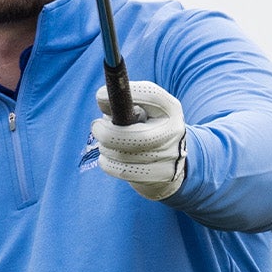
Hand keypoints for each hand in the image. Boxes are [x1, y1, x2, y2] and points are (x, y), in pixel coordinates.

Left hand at [93, 81, 185, 199]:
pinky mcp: (161, 176)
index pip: (151, 95)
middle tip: (96, 128)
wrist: (172, 160)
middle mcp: (174, 132)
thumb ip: (125, 102)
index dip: (125, 95)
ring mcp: (171, 157)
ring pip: (127, 157)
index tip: (99, 96)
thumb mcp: (143, 109)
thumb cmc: (147, 127)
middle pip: (138, 137)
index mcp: (171, 109)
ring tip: (105, 144)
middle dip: (109, 134)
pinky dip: (110, 164)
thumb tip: (103, 101)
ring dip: (107, 149)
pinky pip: (125, 172)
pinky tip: (108, 158)